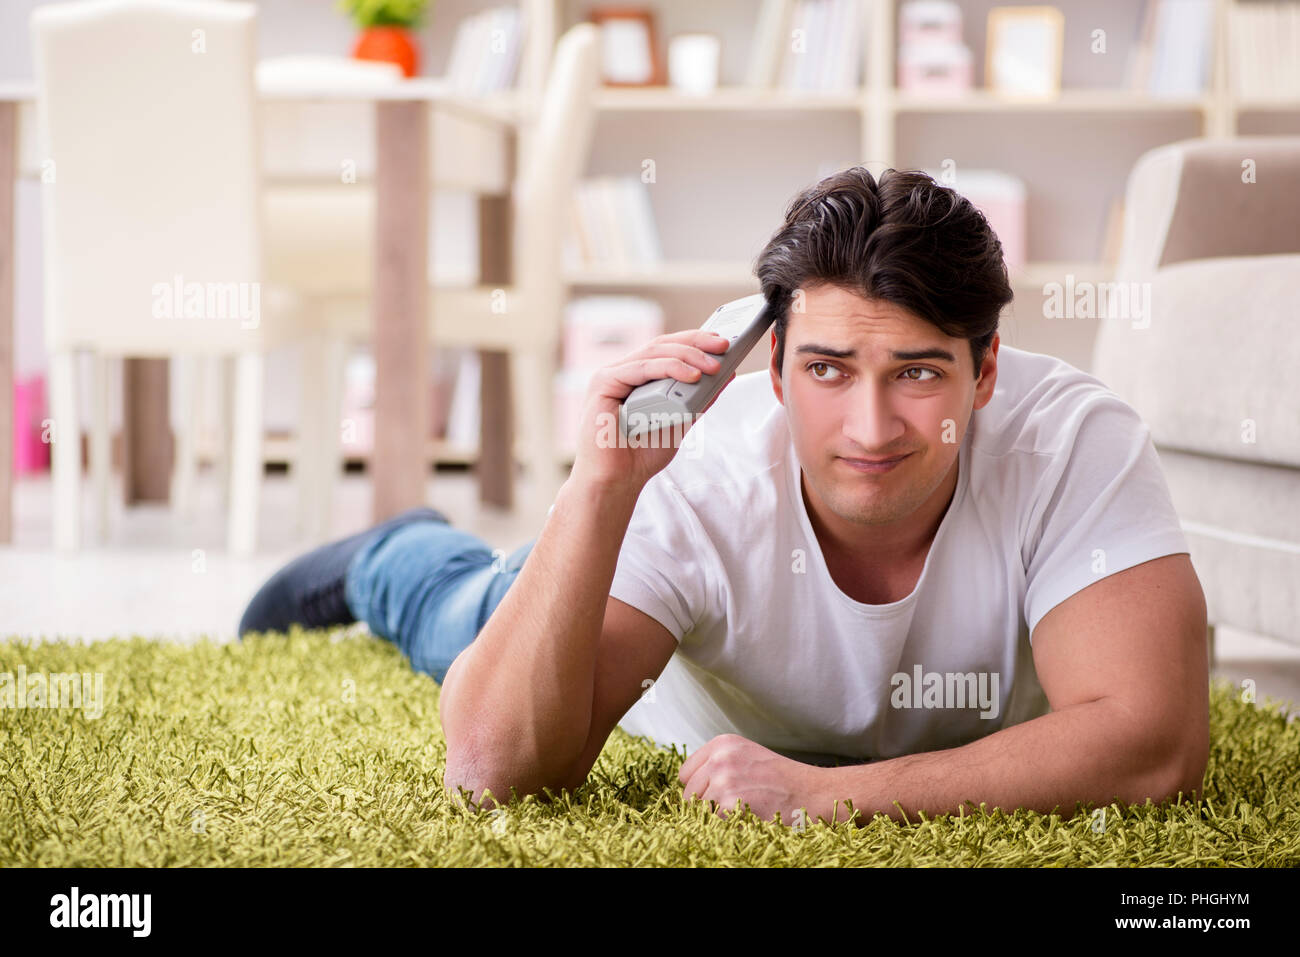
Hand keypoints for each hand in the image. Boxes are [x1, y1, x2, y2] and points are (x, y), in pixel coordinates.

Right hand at [568, 329, 735, 493]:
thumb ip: (698, 399)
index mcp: (637, 378)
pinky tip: (691, 376)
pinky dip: (669, 369)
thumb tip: (726, 374)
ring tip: (713, 366)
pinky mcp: (603, 384)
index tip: (721, 342)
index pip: (667, 349)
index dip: (694, 341)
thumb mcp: (680, 421)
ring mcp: (610, 376)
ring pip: (653, 352)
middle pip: (661, 345)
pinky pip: (640, 369)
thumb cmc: (642, 455)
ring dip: (687, 356)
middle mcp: (622, 372)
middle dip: (695, 342)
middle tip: (722, 345)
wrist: (615, 482)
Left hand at [678, 733, 831, 826]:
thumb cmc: (782, 781)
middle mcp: (720, 757)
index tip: (717, 795)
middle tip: (735, 807)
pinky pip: (712, 823)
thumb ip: (718, 765)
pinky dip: (727, 827)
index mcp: (723, 744)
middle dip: (706, 805)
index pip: (686, 774)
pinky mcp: (727, 803)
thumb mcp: (748, 757)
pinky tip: (748, 819)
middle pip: (688, 793)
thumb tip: (689, 788)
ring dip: (716, 817)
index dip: (699, 788)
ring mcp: (723, 780)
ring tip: (743, 811)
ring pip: (698, 810)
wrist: (813, 793)